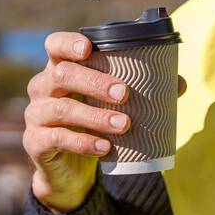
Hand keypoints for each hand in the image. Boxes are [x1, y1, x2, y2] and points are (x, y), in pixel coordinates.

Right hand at [23, 32, 187, 213]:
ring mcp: (36, 115)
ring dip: (96, 116)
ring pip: (62, 109)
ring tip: (124, 124)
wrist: (70, 171)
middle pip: (61, 75)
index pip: (55, 46)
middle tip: (124, 93)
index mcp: (59, 70)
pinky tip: (105, 148)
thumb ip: (140, 92)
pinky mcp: (36, 142)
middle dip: (94, 82)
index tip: (90, 48)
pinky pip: (58, 139)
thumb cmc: (92, 127)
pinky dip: (84, 142)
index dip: (68, 43)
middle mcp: (42, 88)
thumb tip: (179, 84)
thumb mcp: (110, 107)